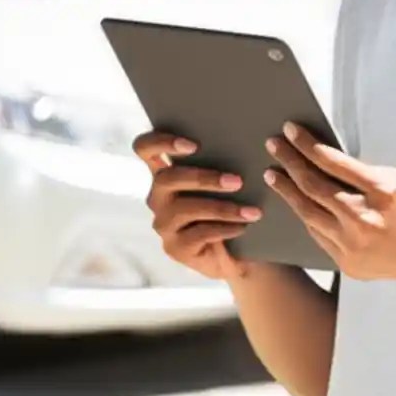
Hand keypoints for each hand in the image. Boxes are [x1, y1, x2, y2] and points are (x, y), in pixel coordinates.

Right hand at [133, 130, 262, 279]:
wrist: (233, 253)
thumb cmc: (228, 207)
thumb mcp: (222, 184)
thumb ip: (221, 163)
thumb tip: (244, 145)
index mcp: (165, 172)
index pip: (145, 148)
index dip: (161, 142)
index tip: (193, 145)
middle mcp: (158, 196)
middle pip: (167, 179)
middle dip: (204, 178)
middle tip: (237, 181)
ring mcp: (163, 223)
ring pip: (185, 209)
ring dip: (221, 208)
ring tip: (251, 211)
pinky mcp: (174, 247)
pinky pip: (198, 234)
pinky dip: (224, 229)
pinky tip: (242, 227)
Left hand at [264, 122, 395, 282]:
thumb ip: (361, 173)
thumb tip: (324, 161)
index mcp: (380, 190)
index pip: (331, 161)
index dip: (306, 144)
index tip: (289, 130)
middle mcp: (363, 217)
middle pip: (313, 186)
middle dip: (289, 162)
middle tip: (273, 146)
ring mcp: (353, 243)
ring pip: (308, 212)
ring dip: (287, 191)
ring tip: (274, 175)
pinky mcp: (347, 262)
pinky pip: (318, 234)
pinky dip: (306, 216)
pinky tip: (297, 203)